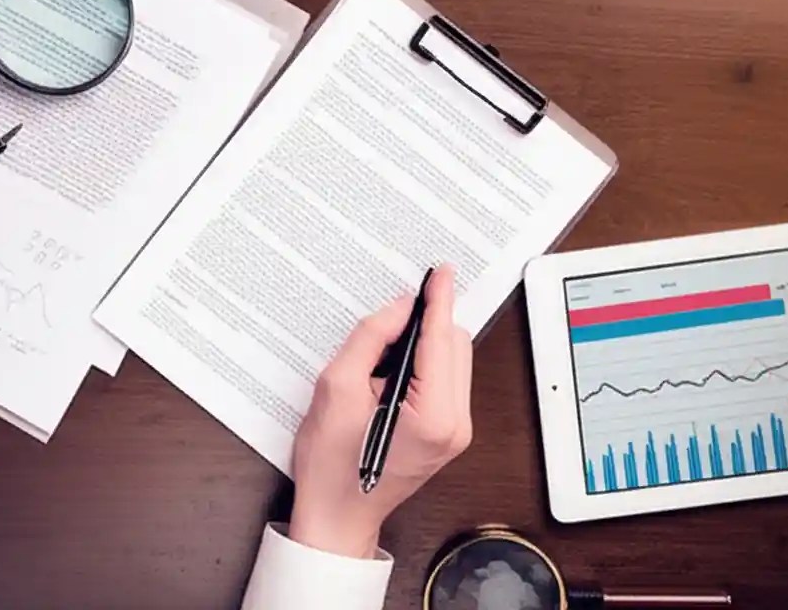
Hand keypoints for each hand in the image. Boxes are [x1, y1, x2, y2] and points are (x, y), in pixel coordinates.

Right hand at [288, 265, 472, 558]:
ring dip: (424, 344)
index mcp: (433, 416)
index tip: (440, 272)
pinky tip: (390, 371)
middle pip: (455, 347)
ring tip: (379, 356)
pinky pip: (445, 381)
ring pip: (453, 362)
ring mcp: (456, 431)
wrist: (337, 516)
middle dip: (427, 322)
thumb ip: (368, 339)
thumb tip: (397, 308)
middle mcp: (455, 424)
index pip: (441, 340)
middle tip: (389, 314)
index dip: (438, 300)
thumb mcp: (336, 390)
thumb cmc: (332, 467)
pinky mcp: (447, 433)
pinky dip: (424, 365)